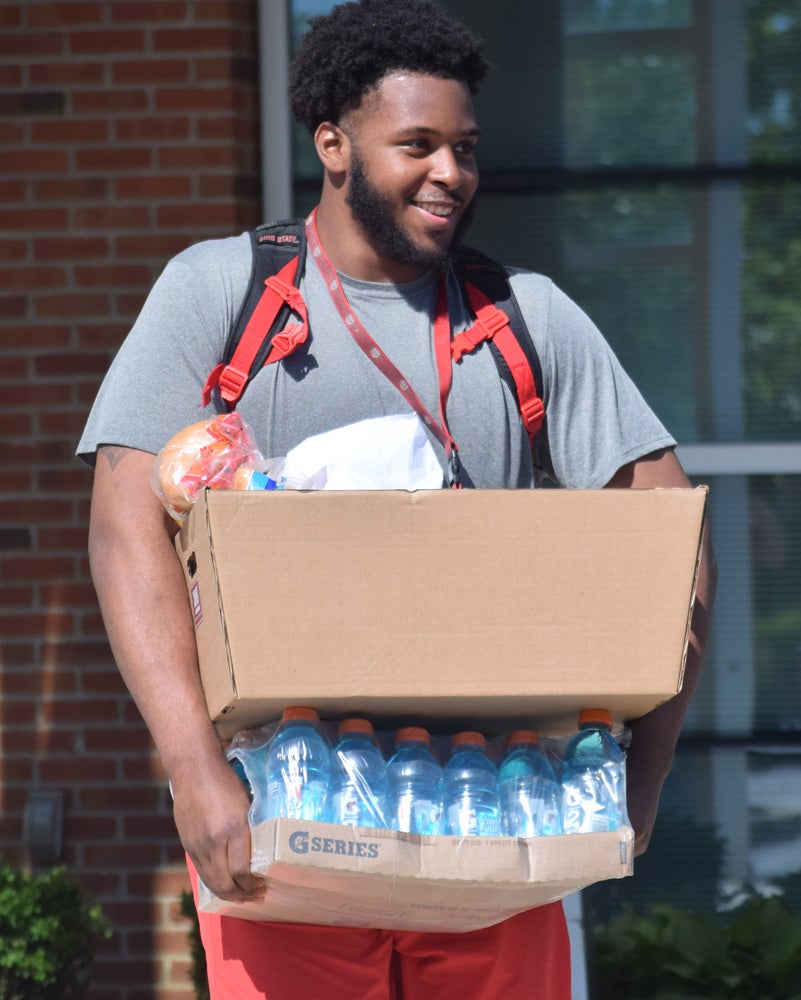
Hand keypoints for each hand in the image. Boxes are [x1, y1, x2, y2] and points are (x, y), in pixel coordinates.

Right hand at [172, 753, 265, 901]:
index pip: (242, 870)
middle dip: (242, 895)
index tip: (263, 884)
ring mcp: (198, 845)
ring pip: (212, 882)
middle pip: (226, 883)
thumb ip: (251, 829)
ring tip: (242, 894)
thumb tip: (262, 851)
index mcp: (234, 828)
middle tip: (256, 895)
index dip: (252, 884)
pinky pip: (202, 872)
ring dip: (228, 893)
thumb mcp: (247, 803)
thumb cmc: (226, 782)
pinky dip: (214, 882)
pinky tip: (225, 882)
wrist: (194, 770)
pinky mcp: (188, 845)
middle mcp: (214, 841)